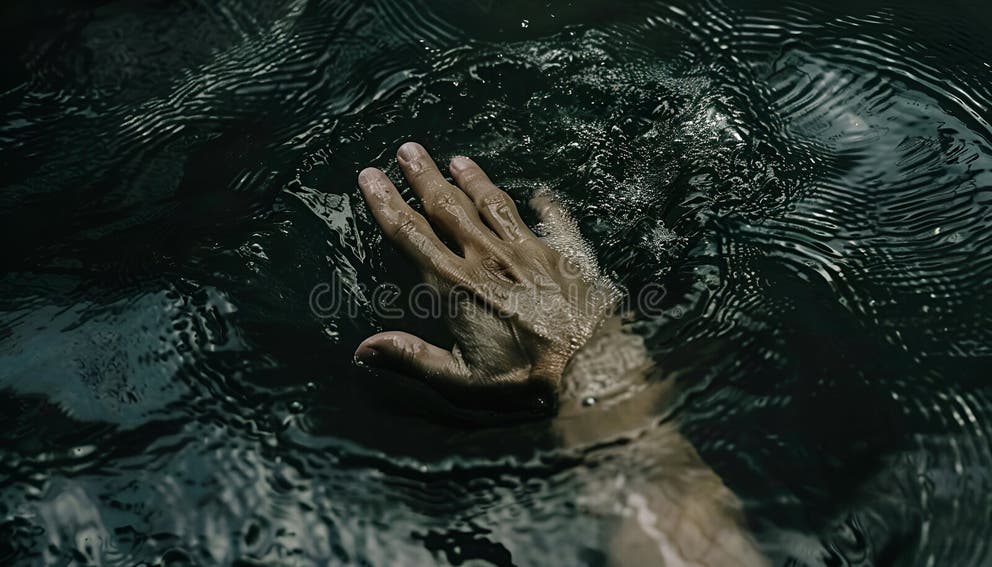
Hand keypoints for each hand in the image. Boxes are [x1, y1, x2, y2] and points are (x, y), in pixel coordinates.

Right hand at [355, 142, 617, 415]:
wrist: (591, 366)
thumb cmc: (524, 380)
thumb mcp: (461, 380)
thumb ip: (413, 358)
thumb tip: (363, 349)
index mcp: (455, 286)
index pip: (411, 236)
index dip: (387, 204)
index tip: (371, 176)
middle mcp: (486, 258)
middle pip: (447, 207)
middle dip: (425, 177)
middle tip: (409, 149)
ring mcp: (526, 251)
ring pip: (492, 204)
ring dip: (473, 180)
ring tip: (458, 159)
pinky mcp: (562, 254)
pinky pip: (551, 220)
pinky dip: (544, 205)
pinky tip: (540, 194)